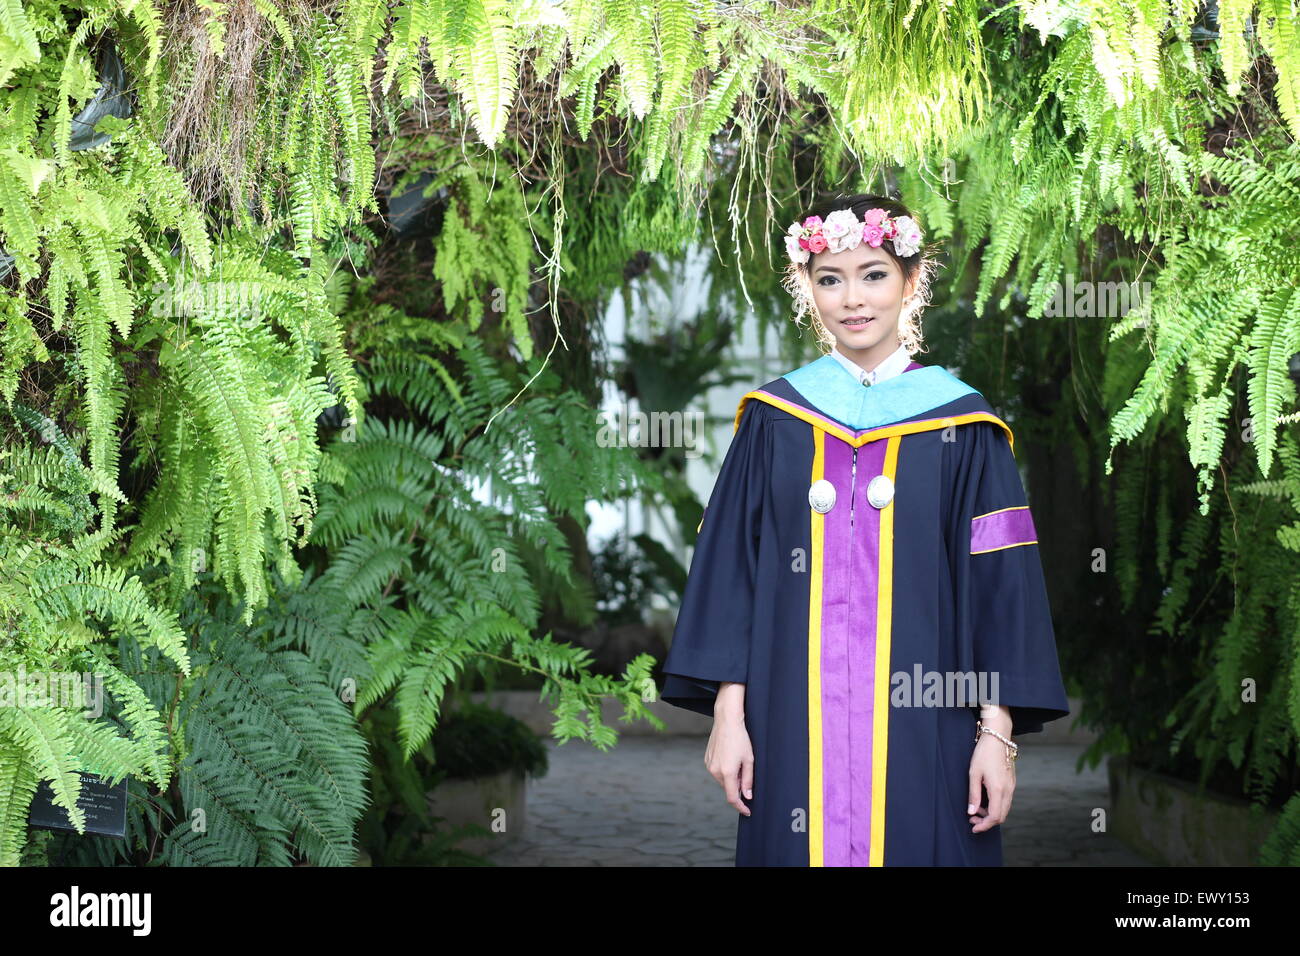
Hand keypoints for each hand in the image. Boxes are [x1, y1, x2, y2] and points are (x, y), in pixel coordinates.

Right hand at [706, 682, 752, 815]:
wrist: (726, 721)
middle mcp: (715, 771)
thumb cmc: (740, 738)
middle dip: (738, 786)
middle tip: (746, 771)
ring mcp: (709, 765)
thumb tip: (747, 795)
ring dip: (731, 777)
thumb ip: (748, 780)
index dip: (740, 807)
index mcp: (727, 772)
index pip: (732, 798)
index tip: (747, 811)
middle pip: (728, 788)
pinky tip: (730, 756)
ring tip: (738, 760)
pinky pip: (717, 771)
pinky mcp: (707, 760)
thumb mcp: (749, 760)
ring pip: (722, 780)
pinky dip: (725, 770)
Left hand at [968, 717, 1013, 832]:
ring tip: (976, 810)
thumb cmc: (984, 753)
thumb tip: (971, 812)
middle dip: (987, 822)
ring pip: (1005, 809)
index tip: (973, 827)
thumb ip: (973, 795)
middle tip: (972, 819)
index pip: (995, 816)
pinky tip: (984, 801)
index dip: (984, 825)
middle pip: (1002, 816)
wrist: (998, 738)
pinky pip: (1006, 801)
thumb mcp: (973, 773)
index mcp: (998, 789)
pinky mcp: (1012, 783)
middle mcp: (1008, 790)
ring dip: (991, 814)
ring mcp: (1012, 786)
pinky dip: (996, 806)